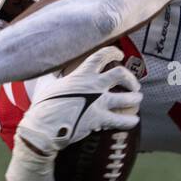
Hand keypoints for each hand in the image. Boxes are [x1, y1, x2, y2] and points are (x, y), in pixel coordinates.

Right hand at [15, 46, 141, 154]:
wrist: (43, 128)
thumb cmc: (43, 106)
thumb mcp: (46, 85)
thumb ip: (52, 77)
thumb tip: (48, 72)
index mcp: (82, 74)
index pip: (101, 56)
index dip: (113, 52)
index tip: (119, 54)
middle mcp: (94, 86)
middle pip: (121, 74)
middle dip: (130, 78)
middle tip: (134, 84)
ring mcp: (99, 103)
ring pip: (127, 97)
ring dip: (135, 98)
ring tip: (137, 99)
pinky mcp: (99, 119)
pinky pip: (121, 120)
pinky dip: (129, 121)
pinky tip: (134, 121)